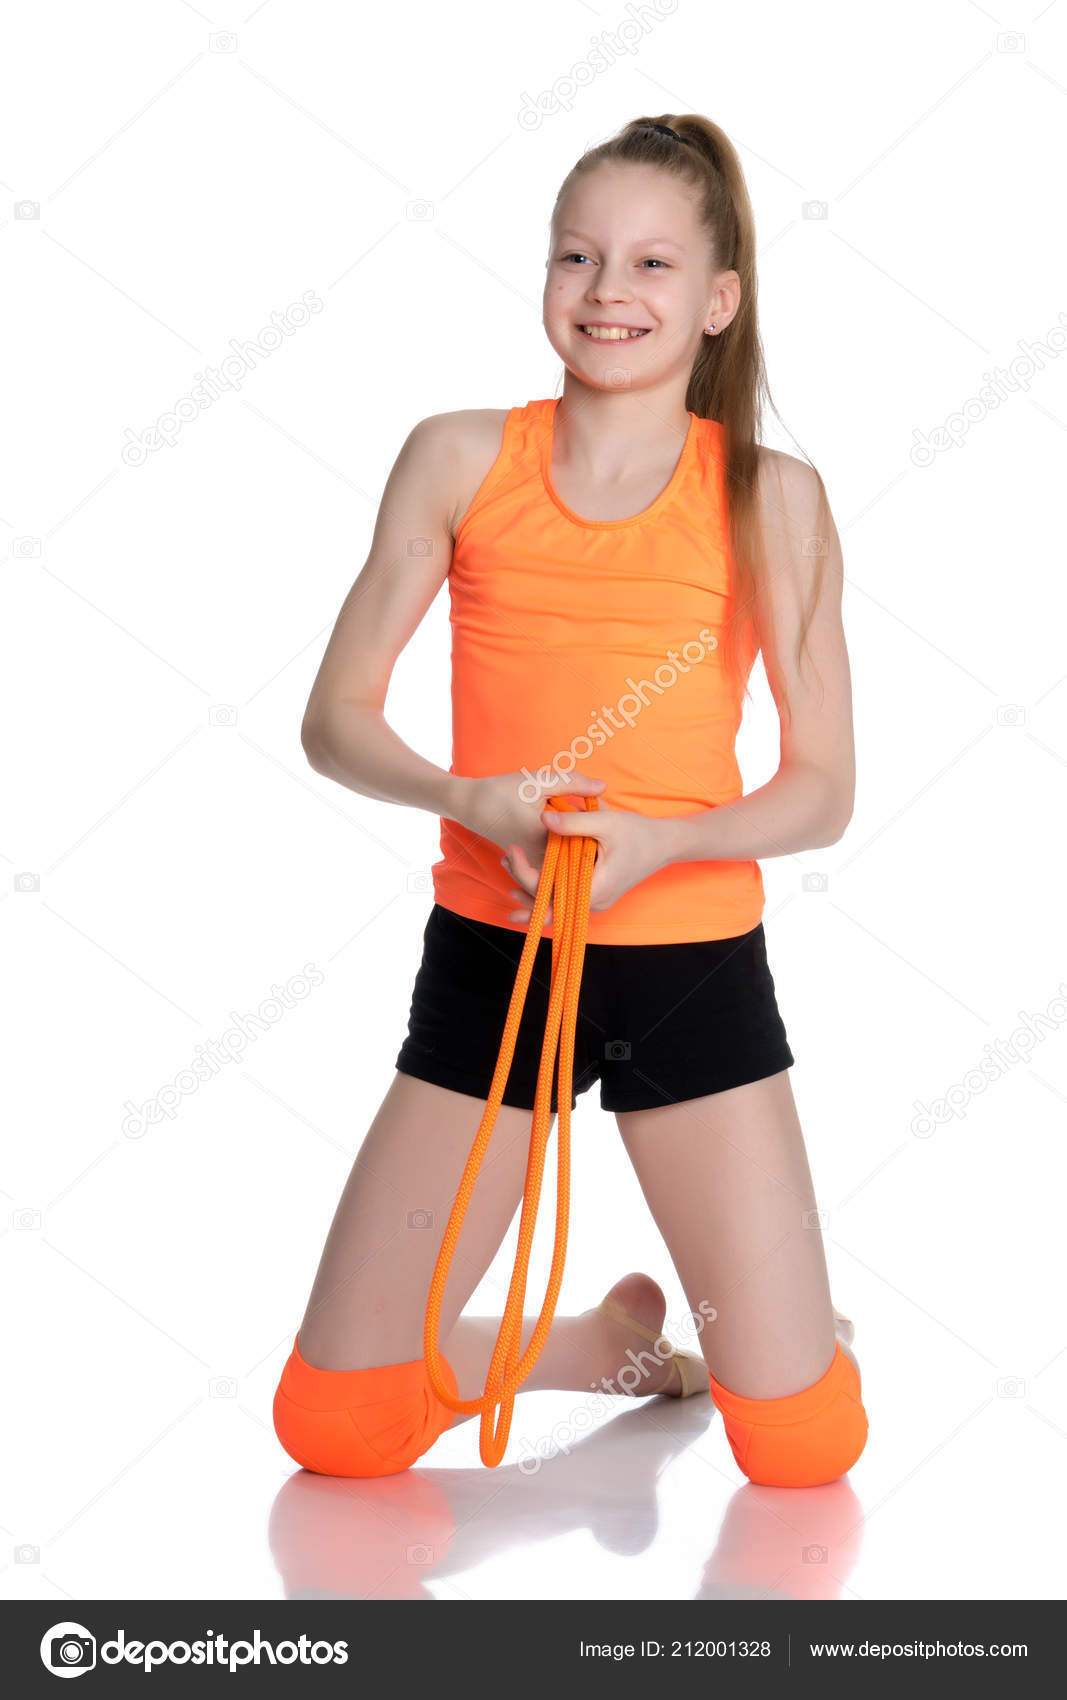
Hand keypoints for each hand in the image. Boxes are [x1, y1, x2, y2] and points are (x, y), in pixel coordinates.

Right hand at [455, 768, 606, 867]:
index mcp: (547, 841)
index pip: (586, 840)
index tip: (606, 808)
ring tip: (583, 816)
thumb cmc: (501, 792)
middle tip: (600, 810)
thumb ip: (573, 783)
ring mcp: (535, 862)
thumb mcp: (539, 782)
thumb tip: (603, 786)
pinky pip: (556, 857)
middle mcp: (541, 858)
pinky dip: (565, 842)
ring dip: (577, 838)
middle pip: (579, 853)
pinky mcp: (530, 860)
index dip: (598, 824)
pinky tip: (567, 823)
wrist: (469, 805)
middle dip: (590, 834)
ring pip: (568, 856)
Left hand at [502, 799, 671, 925]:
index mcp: (595, 888)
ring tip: (507, 870)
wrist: (664, 845)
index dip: (526, 873)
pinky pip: (565, 899)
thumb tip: (543, 819)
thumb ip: (574, 822)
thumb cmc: (639, 833)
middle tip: (502, 860)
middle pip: (549, 903)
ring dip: (530, 891)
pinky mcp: (595, 895)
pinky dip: (546, 892)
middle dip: (522, 884)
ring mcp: (595, 902)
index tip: (512, 851)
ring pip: (555, 905)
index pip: (550, 890)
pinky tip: (523, 887)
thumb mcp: (606, 822)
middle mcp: (594, 902)